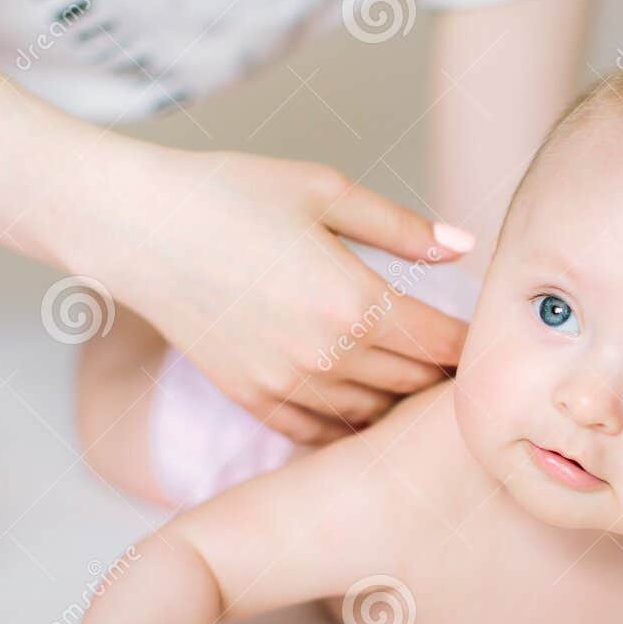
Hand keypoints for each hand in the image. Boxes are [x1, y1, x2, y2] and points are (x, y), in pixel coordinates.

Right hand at [82, 145, 475, 443]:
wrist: (138, 227)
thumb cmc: (230, 194)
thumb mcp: (324, 190)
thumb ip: (401, 228)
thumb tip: (464, 248)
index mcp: (353, 300)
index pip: (443, 345)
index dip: (472, 343)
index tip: (484, 333)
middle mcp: (326, 356)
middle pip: (415, 385)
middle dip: (442, 373)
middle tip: (459, 360)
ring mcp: (288, 385)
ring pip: (374, 414)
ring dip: (400, 400)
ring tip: (415, 378)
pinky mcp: (255, 399)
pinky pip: (323, 433)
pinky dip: (351, 424)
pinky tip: (364, 403)